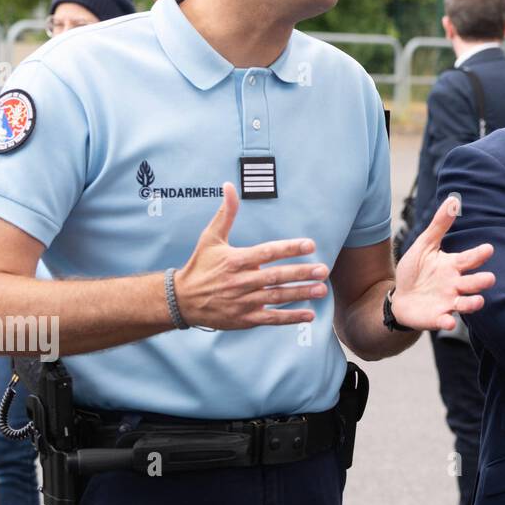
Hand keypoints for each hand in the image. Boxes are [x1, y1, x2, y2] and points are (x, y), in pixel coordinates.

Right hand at [175, 182, 329, 328]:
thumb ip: (226, 213)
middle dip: (301, 273)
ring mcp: (243, 301)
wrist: (181, 300)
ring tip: (321, 289)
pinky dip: (290, 318)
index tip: (310, 245)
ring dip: (301, 294)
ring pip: (276, 297)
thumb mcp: (210, 238)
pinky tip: (309, 315)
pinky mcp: (244, 318)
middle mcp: (240, 281)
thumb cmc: (200, 266)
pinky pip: (270, 318)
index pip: (267, 252)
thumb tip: (230, 186)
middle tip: (323, 270)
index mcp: (235, 260)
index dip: (289, 248)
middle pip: (276, 276)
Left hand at [392, 194, 495, 330]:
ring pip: (465, 303)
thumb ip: (439, 225)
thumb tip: (452, 200)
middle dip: (482, 281)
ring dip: (473, 303)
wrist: (400, 299)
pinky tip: (449, 322)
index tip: (488, 249)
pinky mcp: (437, 318)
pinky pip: (445, 321)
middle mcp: (455, 284)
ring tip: (478, 301)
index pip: (469, 259)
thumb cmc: (416, 270)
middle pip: (472, 283)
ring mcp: (448, 302)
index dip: (478, 255)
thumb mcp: (424, 245)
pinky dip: (448, 322)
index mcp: (453, 265)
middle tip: (490, 278)